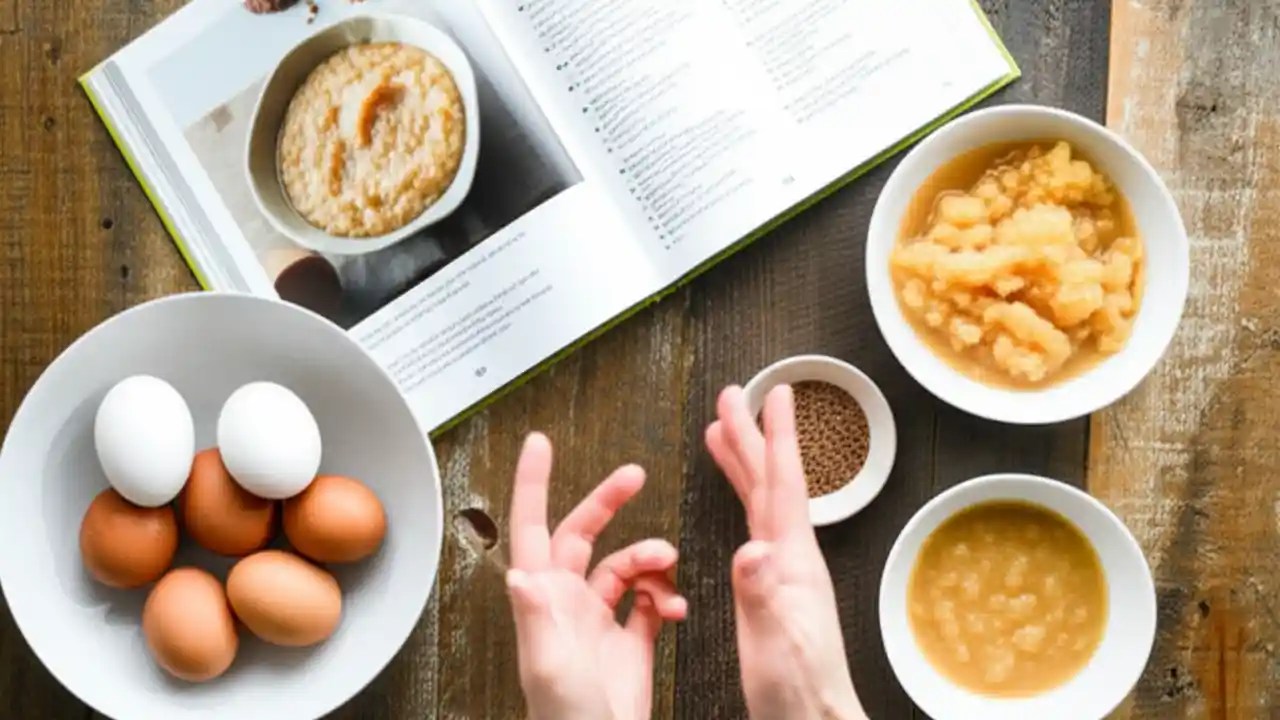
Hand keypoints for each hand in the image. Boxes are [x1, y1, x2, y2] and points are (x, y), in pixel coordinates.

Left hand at [507, 432, 687, 719]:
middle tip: (635, 476)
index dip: (533, 483)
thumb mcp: (549, 665)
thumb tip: (517, 573)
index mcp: (544, 599)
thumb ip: (536, 616)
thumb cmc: (566, 718)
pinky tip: (673, 609)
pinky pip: (649, 601)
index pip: (533, 526)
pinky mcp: (629, 642)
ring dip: (649, 560)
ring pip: (626, 566)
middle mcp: (568, 603)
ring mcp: (598, 621)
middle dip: (609, 502)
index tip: (540, 443)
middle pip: (585, 533)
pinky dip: (665, 596)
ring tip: (666, 567)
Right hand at [705, 385, 866, 719]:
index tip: (775, 393)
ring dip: (745, 462)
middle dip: (753, 435)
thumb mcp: (773, 640)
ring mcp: (785, 570)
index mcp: (792, 561)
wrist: (813, 719)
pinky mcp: (774, 586)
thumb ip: (761, 593)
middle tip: (734, 394)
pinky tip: (736, 497)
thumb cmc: (796, 687)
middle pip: (770, 481)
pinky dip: (743, 500)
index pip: (784, 484)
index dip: (777, 436)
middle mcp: (791, 556)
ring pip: (762, 500)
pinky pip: (756, 526)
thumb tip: (753, 548)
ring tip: (724, 431)